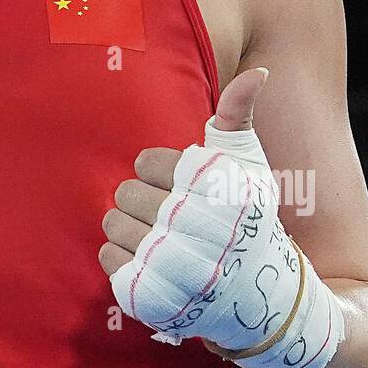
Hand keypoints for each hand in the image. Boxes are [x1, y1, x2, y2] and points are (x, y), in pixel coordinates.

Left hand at [101, 67, 277, 349]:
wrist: (259, 295)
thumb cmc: (246, 219)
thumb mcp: (247, 166)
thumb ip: (239, 116)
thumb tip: (257, 72)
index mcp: (214, 188)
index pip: (146, 162)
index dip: (159, 174)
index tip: (182, 189)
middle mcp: (195, 227)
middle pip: (125, 193)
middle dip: (141, 201)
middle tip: (166, 216)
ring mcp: (173, 265)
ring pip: (112, 225)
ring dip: (128, 230)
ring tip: (158, 240)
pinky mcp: (152, 295)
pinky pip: (107, 261)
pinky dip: (119, 260)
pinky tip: (147, 262)